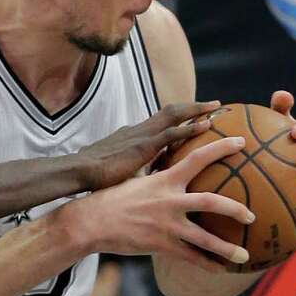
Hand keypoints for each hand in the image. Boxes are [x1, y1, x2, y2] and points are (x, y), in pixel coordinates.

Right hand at [66, 135, 255, 269]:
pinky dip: (206, 264)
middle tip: (252, 216)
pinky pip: (189, 257)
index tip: (242, 142)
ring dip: (227, 248)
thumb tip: (167, 160)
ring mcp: (166, 225)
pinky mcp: (160, 245)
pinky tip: (220, 270)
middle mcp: (169, 201)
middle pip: (212, 202)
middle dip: (236, 208)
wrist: (91, 222)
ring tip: (244, 256)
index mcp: (164, 181)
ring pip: (205, 238)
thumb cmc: (111, 199)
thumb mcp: (135, 179)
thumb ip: (156, 174)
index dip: (222, 148)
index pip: (198, 158)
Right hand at [76, 101, 221, 189]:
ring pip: (174, 115)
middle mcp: (138, 131)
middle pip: (170, 113)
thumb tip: (136, 188)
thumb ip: (129, 176)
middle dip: (191, 108)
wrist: (78, 172)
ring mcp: (141, 136)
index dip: (176, 120)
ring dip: (196, 110)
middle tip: (213, 106)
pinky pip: (172, 132)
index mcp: (131, 137)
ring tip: (216, 108)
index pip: (158, 124)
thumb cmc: (92, 178)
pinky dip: (190, 127)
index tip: (192, 118)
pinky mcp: (143, 145)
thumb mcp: (114, 174)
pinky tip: (206, 125)